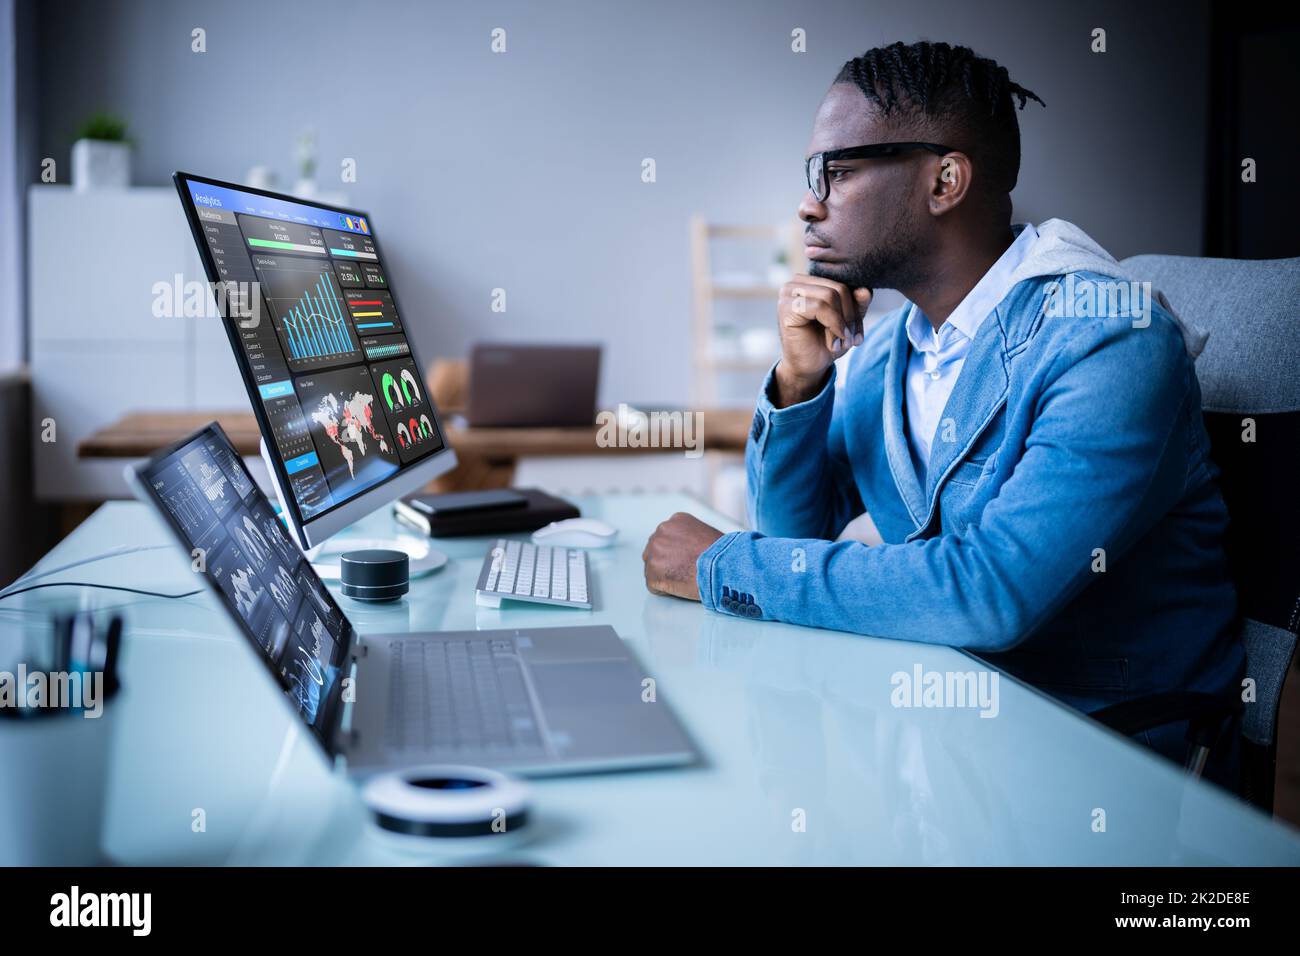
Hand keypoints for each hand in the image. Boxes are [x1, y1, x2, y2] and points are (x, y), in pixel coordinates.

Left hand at [642, 512, 724, 600]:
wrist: (723, 567)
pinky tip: (682, 587)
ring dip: (665, 576)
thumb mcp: (706, 533)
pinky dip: (665, 590)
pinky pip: (654, 586)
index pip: (666, 538)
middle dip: (666, 562)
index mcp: (675, 521)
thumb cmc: (723, 555)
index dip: (676, 552)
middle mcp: (661, 533)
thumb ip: (689, 538)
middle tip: (683, 572)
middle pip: (655, 551)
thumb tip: (685, 551)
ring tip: (684, 579)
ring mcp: (654, 553)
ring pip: (652, 568)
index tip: (686, 560)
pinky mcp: (652, 574)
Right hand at [774, 275, 871, 405]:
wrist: (808, 367)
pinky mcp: (787, 307)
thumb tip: (865, 289)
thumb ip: (858, 303)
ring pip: (831, 295)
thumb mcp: (848, 320)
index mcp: (811, 281)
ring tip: (842, 342)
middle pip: (838, 287)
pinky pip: (820, 307)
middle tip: (852, 340)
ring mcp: (789, 293)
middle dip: (850, 316)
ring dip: (842, 323)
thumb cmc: (826, 342)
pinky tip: (832, 343)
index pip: (843, 282)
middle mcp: (797, 282)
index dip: (856, 306)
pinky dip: (833, 326)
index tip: (859, 333)